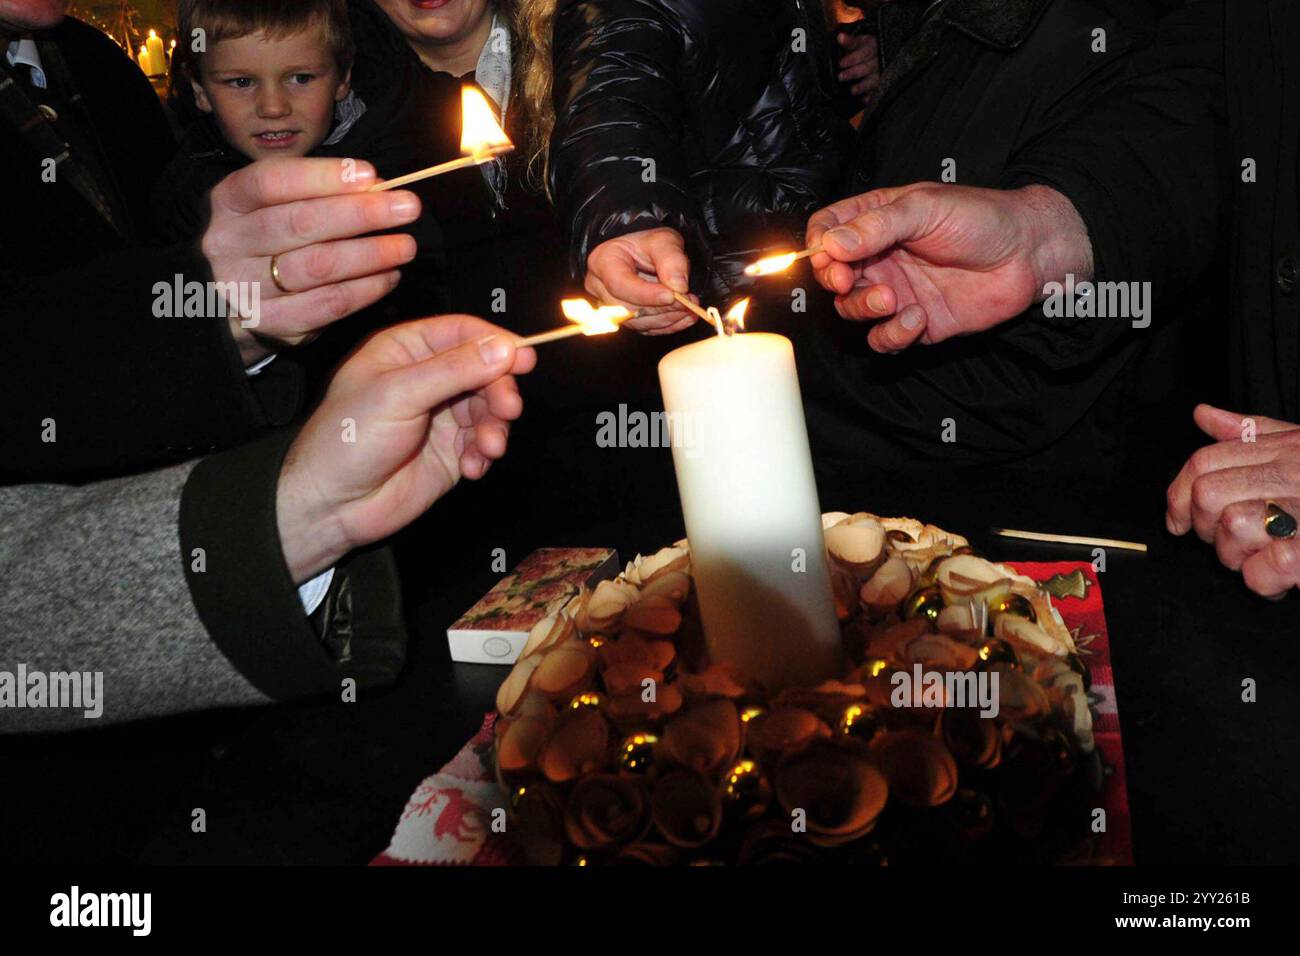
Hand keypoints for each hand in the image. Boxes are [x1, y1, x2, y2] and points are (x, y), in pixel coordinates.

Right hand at [202, 158, 422, 365]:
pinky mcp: (271, 323)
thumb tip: (375, 187)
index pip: (272, 181)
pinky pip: (327, 304)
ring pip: (317, 266)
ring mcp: (246, 287)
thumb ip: (316, 193)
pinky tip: (389, 276)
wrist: (232, 302)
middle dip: (361, 213)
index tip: (370, 174)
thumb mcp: (275, 206)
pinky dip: (365, 289)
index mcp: (228, 202)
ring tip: (405, 246)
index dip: (323, 176)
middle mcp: (229, 243)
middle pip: (300, 223)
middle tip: (407, 208)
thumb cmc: (269, 241)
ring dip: (370, 254)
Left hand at [276, 315, 536, 581]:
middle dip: (499, 391)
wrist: (332, 506)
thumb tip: (504, 348)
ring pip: (489, 408)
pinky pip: (483, 443)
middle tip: (508, 410)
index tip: (524, 357)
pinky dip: (485, 454)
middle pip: (485, 370)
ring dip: (496, 427)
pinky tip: (471, 467)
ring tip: (488, 448)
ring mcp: (441, 416)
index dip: (496, 343)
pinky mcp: (451, 451)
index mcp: (406, 350)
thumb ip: (454, 370)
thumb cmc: (346, 440)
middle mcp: (427, 378)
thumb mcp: (398, 394)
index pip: (462, 332)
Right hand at [585, 227, 700, 333]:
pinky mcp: (625, 319)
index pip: (620, 285)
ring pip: (638, 322)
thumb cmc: (649, 244)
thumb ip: (672, 259)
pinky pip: (645, 329)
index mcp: (603, 262)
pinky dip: (668, 326)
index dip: (646, 294)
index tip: (672, 295)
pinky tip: (684, 317)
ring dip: (667, 319)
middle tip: (688, 302)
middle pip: (628, 308)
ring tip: (690, 308)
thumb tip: (678, 286)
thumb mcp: (664, 240)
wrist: (646, 253)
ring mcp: (610, 307)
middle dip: (662, 308)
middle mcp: (600, 288)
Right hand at [807, 183, 1093, 352]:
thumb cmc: (981, 218)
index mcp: (876, 221)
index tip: (828, 258)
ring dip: (862, 307)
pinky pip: (883, 339)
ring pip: (851, 309)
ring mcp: (896, 290)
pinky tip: (917, 319)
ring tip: (891, 300)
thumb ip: (875, 227)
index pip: (826, 231)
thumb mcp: (924, 209)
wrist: (1029, 254)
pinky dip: (892, 335)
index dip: (818, 246)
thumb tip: (828, 245)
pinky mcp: (915, 323)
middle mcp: (880, 257)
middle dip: (834, 282)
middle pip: (830, 275)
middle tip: (846, 281)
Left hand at [836, 30, 879, 104]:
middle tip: (841, 77)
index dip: (852, 58)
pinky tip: (865, 99)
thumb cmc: (868, 47)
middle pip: (867, 67)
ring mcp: (882, 72)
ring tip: (852, 90)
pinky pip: (878, 90)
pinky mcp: (883, 82)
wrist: (884, 51)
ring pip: (873, 79)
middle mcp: (878, 60)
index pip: (863, 52)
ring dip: (863, 86)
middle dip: (854, 73)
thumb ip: (849, 41)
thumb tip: (840, 37)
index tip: (841, 63)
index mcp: (873, 47)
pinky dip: (872, 96)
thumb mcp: (860, 40)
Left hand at [1166, 404, 1299, 598]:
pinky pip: (1265, 569)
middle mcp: (1295, 472)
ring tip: (1268, 557)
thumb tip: (1204, 414)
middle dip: (1206, 529)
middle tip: (1235, 545)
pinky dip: (1266, 582)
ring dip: (1239, 557)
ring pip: (1232, 529)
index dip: (1177, 494)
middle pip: (1207, 494)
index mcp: (1286, 448)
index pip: (1203, 461)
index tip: (1179, 522)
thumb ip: (1255, 433)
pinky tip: (1286, 579)